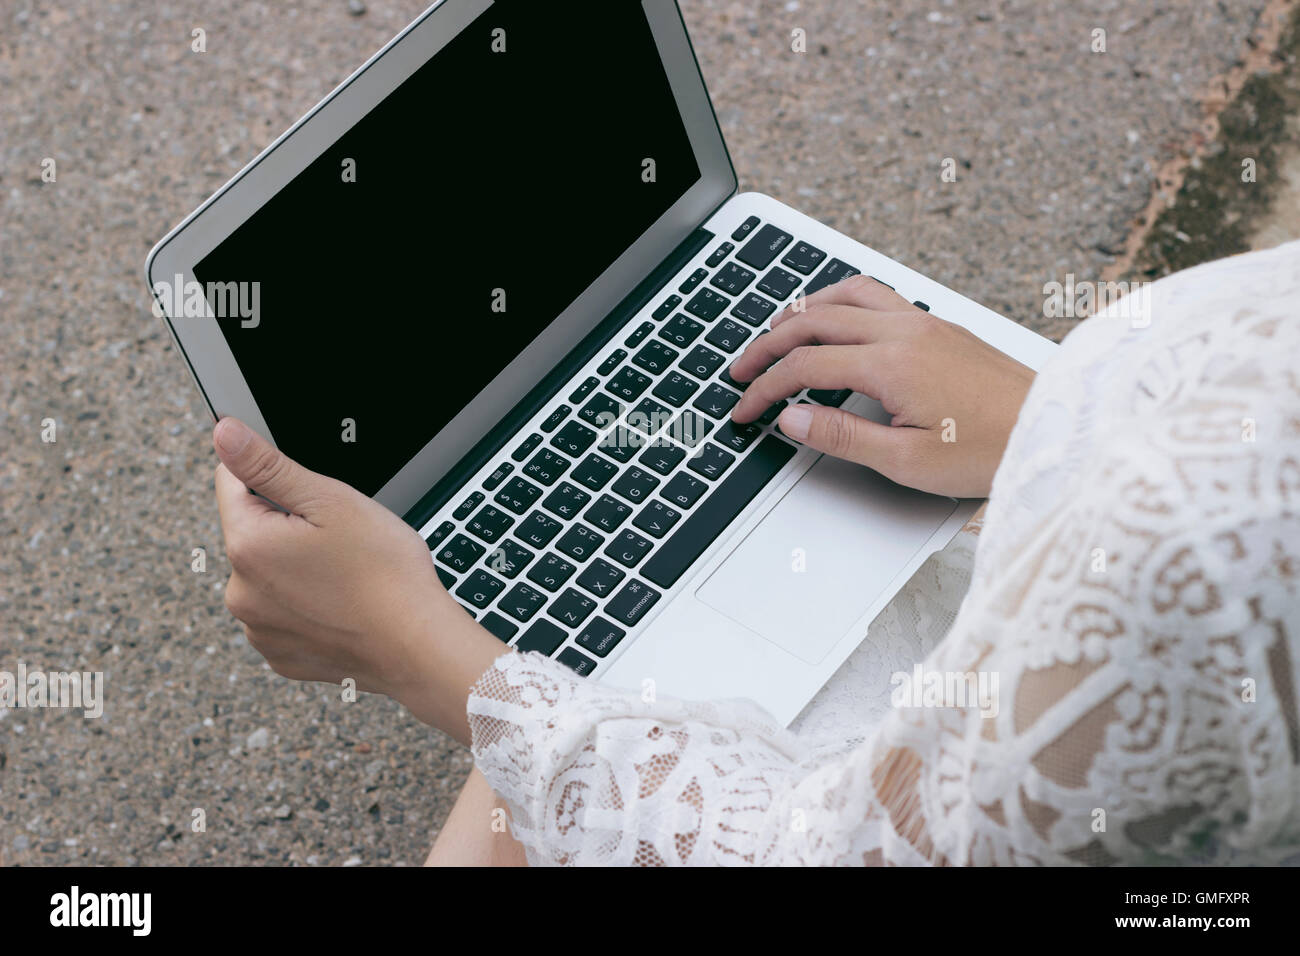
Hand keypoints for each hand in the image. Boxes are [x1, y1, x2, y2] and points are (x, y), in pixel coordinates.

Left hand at [212, 417, 502, 742]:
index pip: (232, 484)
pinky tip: (341, 604)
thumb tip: (223, 432)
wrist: (417, 645)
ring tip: (345, 575)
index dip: (273, 478)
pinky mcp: (280, 655)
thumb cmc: (384, 573)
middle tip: (339, 538)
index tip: (309, 494)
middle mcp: (239, 592)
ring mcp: (259, 630)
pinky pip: (284, 616)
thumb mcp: (329, 500)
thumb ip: (268, 465)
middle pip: (253, 533)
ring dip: (295, 569)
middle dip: (288, 527)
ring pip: (269, 576)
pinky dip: (306, 607)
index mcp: (246, 545)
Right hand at [728, 276, 1034, 497]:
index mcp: (890, 364)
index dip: (765, 389)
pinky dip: (841, 302)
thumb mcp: (907, 460)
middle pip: (814, 320)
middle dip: (769, 344)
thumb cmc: (991, 450)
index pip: (804, 366)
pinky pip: (877, 296)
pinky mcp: (941, 327)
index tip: (744, 412)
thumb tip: (790, 418)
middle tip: (742, 369)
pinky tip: (839, 321)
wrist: (1054, 430)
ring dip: (804, 310)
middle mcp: (904, 332)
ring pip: (847, 295)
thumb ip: (842, 436)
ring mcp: (924, 323)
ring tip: (779, 332)